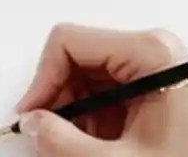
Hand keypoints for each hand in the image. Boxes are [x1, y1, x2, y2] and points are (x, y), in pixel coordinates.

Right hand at [13, 25, 187, 156]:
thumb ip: (67, 144)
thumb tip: (31, 125)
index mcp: (149, 53)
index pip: (69, 42)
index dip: (43, 80)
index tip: (32, 117)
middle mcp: (151, 51)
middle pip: (76, 60)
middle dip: (58, 102)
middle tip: (48, 139)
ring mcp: (153, 67)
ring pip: (87, 80)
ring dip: (74, 116)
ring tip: (78, 149)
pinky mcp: (155, 88)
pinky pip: (106, 95)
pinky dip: (93, 123)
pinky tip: (98, 147)